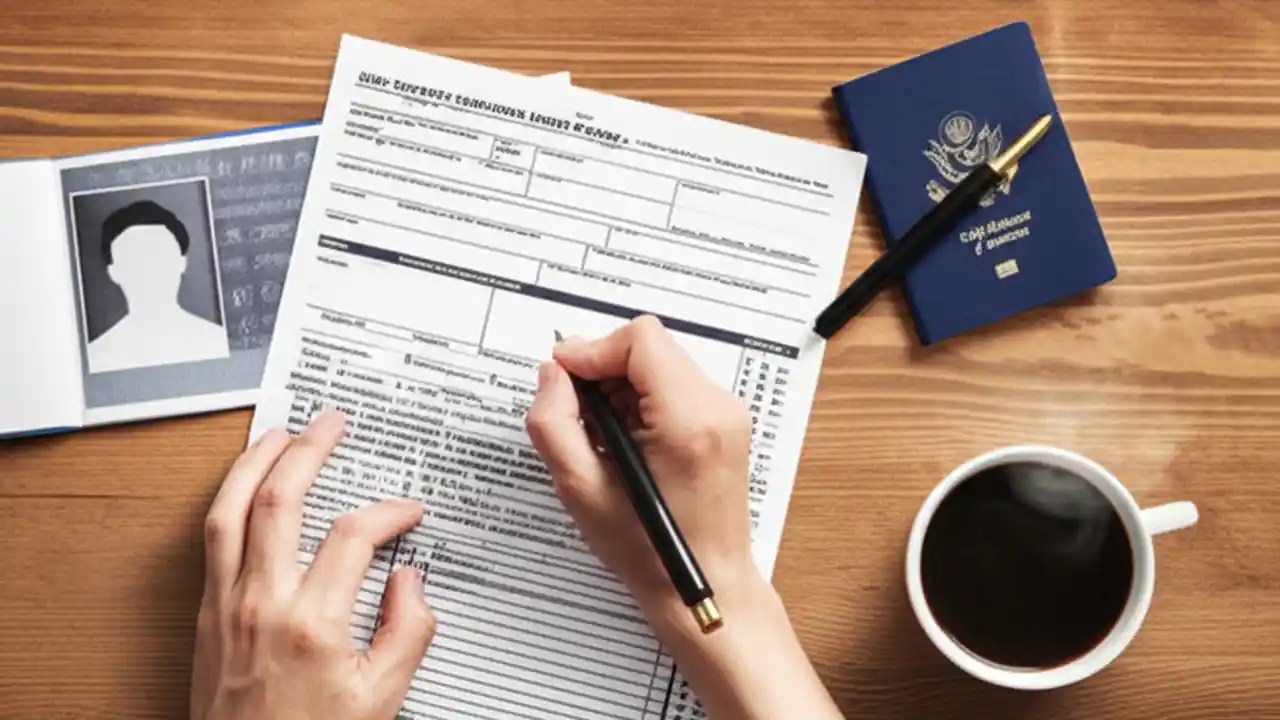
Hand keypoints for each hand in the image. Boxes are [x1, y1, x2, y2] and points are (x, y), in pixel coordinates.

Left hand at [191, 410, 435, 719]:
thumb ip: (408, 632)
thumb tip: (409, 581)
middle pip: (280, 502)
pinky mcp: (205, 614)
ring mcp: (226, 605)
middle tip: (330, 424)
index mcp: (312, 623)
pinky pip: (211, 539)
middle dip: (309, 451)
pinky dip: (227, 500)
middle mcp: (262, 603)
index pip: (353, 536)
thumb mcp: (382, 699)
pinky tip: (244, 487)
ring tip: (277, 435)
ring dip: (254, 463)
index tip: (408, 512)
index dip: (389, 512)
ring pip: (230, 511)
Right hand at [526, 317, 842, 719]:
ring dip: (622, 389)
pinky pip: (674, 386)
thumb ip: (555, 423)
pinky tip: (627, 444)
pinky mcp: (725, 423)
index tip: (562, 379)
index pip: (640, 340)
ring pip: (660, 364)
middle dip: (605, 372)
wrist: (705, 586)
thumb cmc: (648, 552)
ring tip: (603, 439)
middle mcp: (717, 406)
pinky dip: (642, 401)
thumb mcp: (582, 490)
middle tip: (580, 418)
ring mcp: (727, 413)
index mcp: (688, 419)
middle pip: (649, 348)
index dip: (593, 352)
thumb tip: (552, 373)